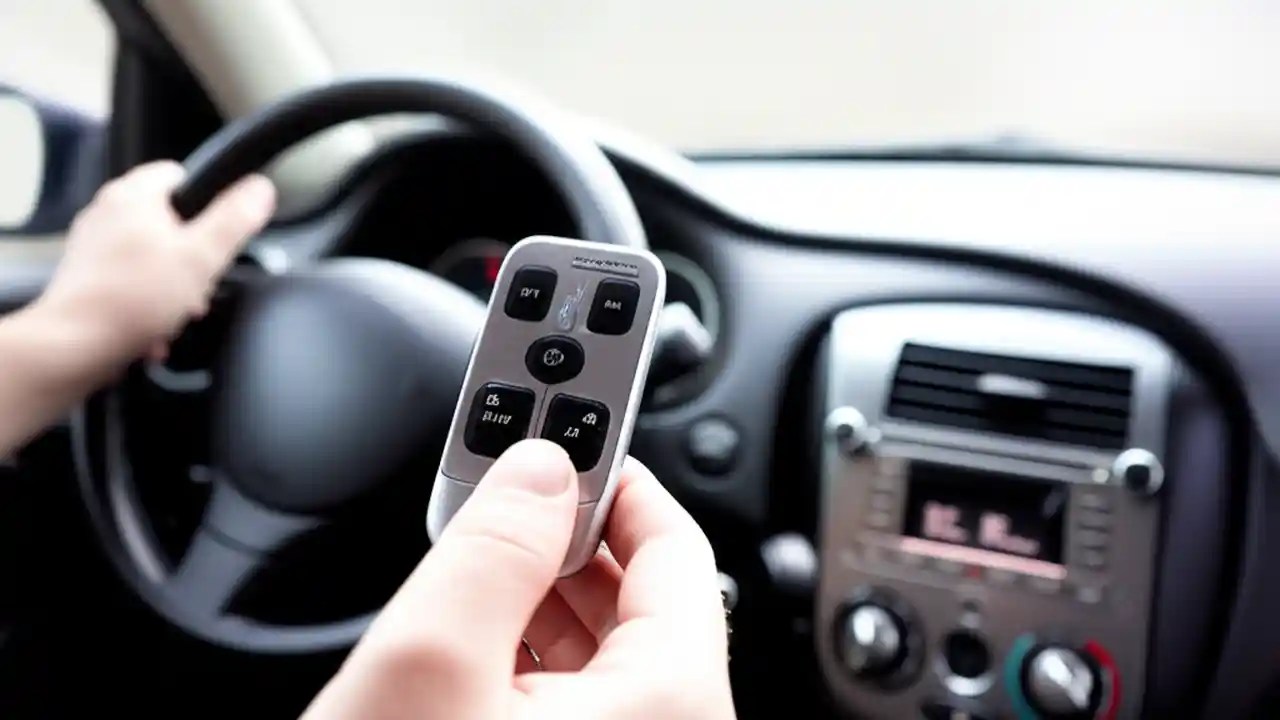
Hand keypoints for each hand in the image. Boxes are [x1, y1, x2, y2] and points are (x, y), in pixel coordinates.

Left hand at [35, 160, 275, 375]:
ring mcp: (93, 244)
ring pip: (152, 255)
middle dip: (191, 255)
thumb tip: (259, 189)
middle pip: (169, 221)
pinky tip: (155, 325)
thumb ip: (234, 220)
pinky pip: (131, 281)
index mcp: (133, 196)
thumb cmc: (133, 300)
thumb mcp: (202, 257)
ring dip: (172, 284)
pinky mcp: (87, 276)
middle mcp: (106, 212)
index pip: (180, 174)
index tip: (216, 235)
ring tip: (177, 311)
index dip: (206, 203)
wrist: (76, 345)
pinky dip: (147, 301)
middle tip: (198, 282)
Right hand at [302, 440, 736, 719]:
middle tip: (500, 478)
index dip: (611, 473)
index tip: (567, 426)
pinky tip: (475, 632)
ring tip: (476, 546)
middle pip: (640, 594)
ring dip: (539, 589)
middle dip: (563, 529)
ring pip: (603, 651)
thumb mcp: (430, 665)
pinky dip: (529, 653)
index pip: (674, 544)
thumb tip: (537, 466)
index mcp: (673, 701)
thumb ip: (493, 542)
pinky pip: (577, 701)